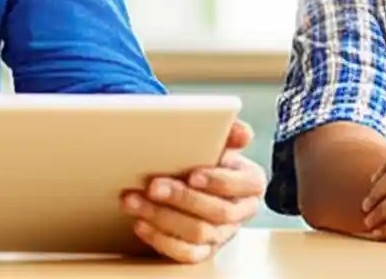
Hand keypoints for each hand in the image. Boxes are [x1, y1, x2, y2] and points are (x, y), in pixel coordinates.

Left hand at [121, 120, 264, 262]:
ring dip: (162, 217)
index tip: (193, 174)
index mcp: (250, 183)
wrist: (188, 179)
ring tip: (135, 201)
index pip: (243, 185)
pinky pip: (185, 254)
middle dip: (182, 198)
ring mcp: (222, 235)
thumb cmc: (205, 158)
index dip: (218, 181)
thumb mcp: (218, 140)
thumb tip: (243, 133)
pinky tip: (141, 224)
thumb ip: (229, 132)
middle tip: (153, 186)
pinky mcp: (203, 251)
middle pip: (217, 212)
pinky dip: (161, 239)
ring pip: (198, 234)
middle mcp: (239, 212)